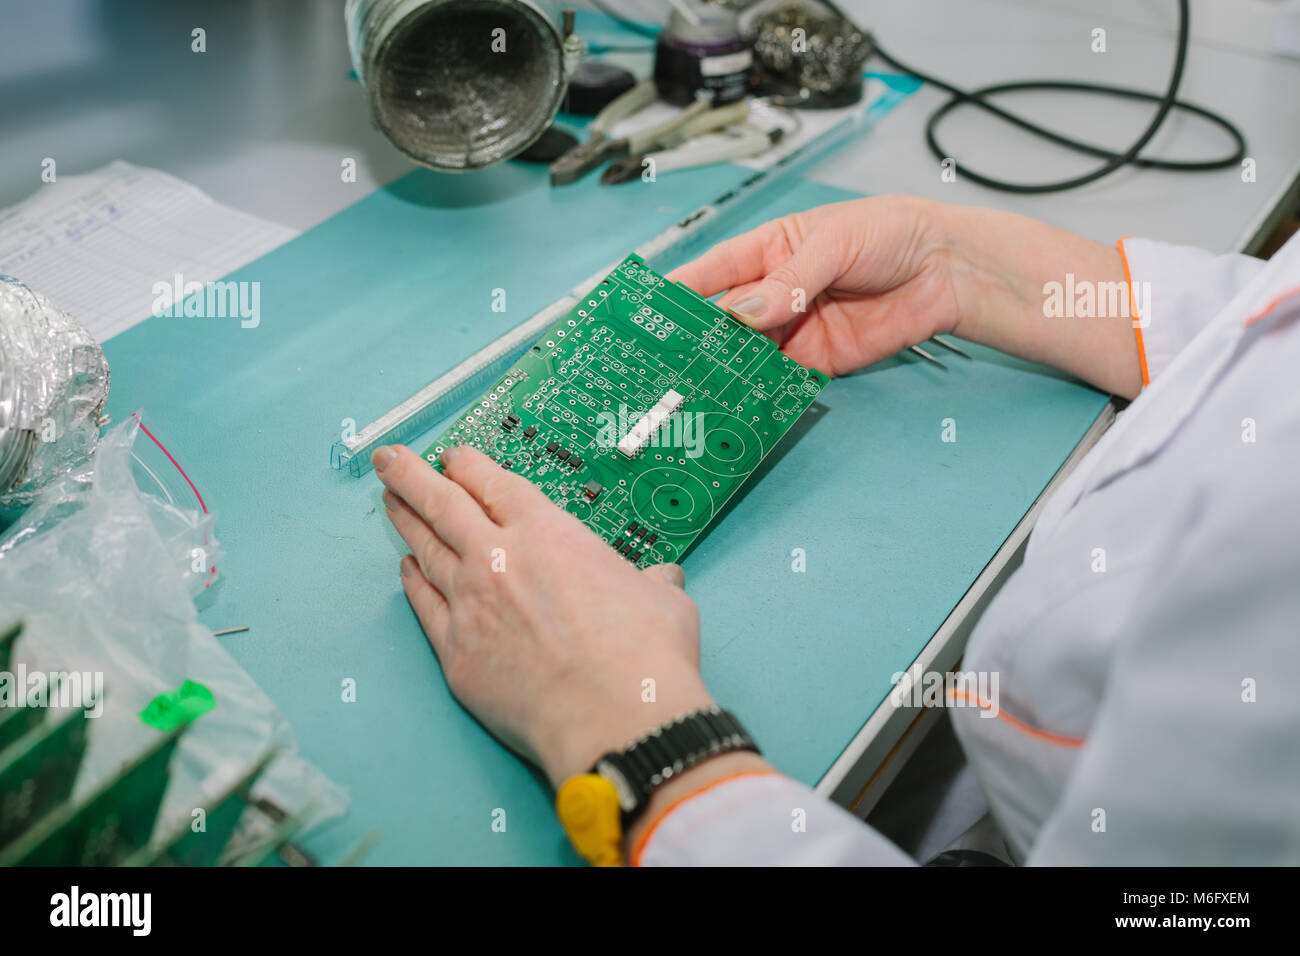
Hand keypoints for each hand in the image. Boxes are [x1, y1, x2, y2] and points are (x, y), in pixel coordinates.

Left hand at [373, 443, 713, 786]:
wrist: (614, 718)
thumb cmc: (643, 656)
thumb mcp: (663, 599)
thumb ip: (652, 582)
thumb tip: (663, 580)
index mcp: (548, 533)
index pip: (494, 484)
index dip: (468, 465)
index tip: (453, 457)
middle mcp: (498, 558)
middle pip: (441, 503)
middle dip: (410, 476)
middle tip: (388, 460)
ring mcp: (470, 604)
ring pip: (426, 549)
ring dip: (404, 522)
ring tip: (389, 502)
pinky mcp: (456, 652)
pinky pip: (424, 605)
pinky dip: (412, 582)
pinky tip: (405, 570)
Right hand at [670, 194, 1142, 397]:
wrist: (950, 271)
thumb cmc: (895, 232)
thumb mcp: (837, 241)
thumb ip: (791, 279)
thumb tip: (745, 311)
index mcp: (768, 249)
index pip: (710, 271)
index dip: (676, 291)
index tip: (643, 311)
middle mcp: (773, 291)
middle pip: (721, 320)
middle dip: (693, 339)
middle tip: (661, 362)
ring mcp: (793, 329)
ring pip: (744, 354)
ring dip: (721, 370)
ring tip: (692, 387)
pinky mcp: (817, 361)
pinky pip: (779, 378)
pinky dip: (759, 390)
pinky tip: (740, 398)